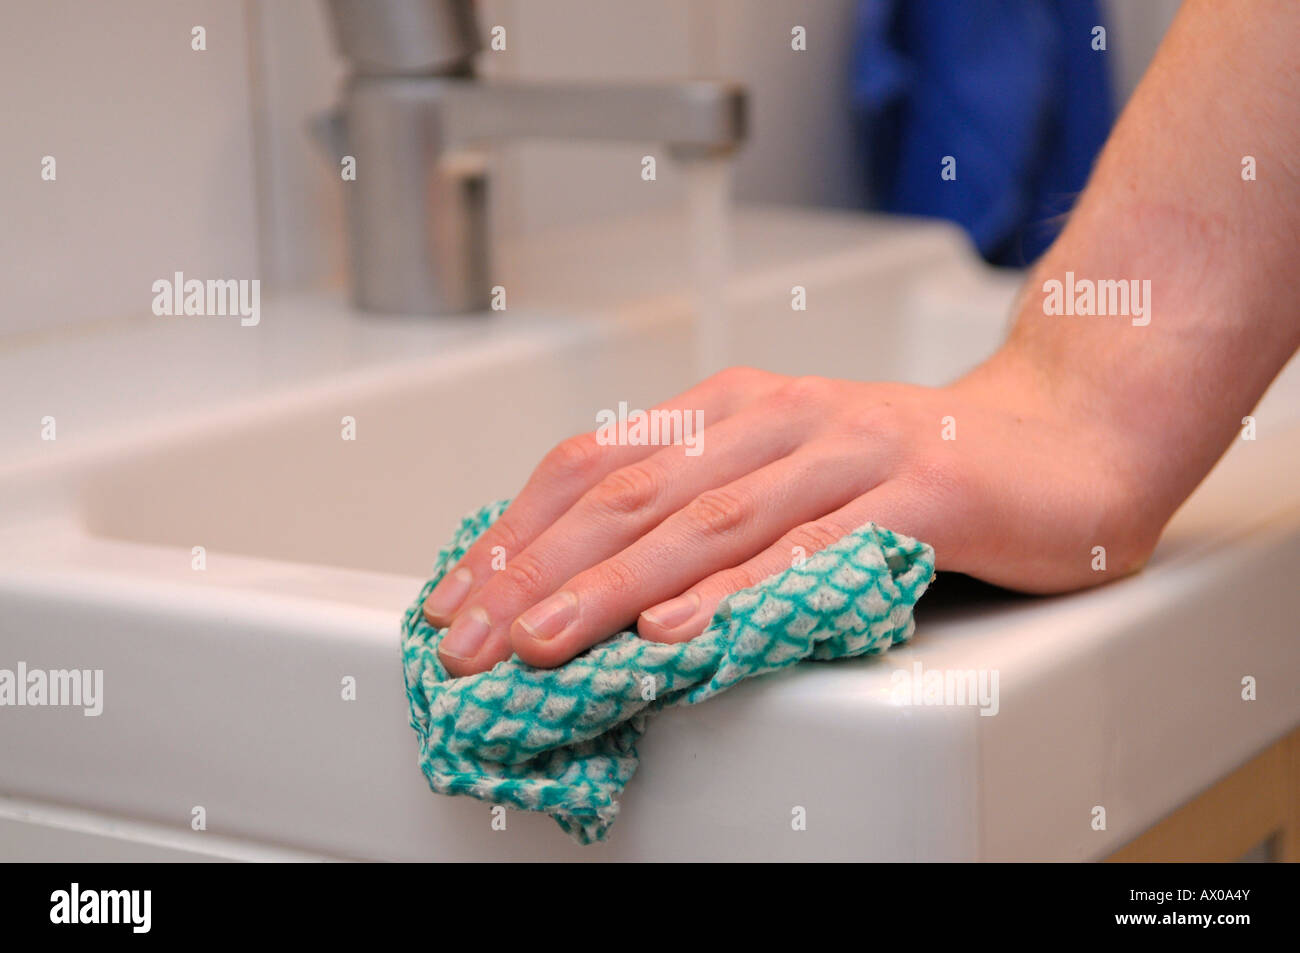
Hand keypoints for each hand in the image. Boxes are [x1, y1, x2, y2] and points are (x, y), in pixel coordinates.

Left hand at [422, 354, 1161, 675]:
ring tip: (541, 645)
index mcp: (734, 409)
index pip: (598, 465)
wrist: (1059, 438)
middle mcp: (779, 420)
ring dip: (612, 588)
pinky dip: (739, 592)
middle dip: (536, 572)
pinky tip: (680, 631)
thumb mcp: (785, 471)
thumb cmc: (907, 470)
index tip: (456, 595)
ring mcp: (848, 454)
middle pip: (633, 497)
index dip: (517, 531)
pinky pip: (814, 551)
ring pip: (708, 524)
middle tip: (468, 638)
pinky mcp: (918, 500)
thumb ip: (701, 508)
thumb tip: (587, 581)